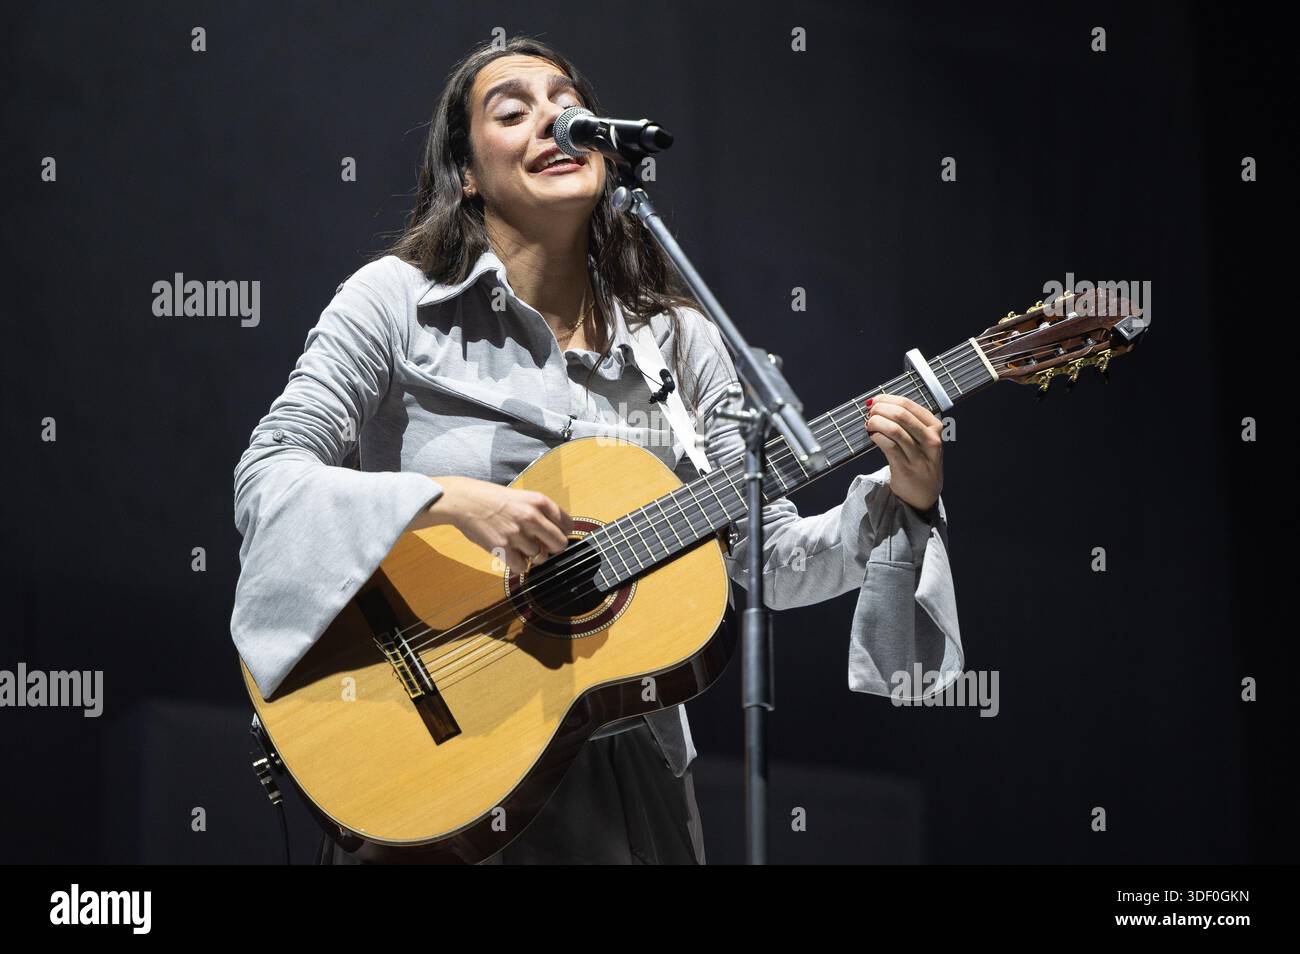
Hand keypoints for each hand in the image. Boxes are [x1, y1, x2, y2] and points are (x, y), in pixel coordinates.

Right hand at [416, 475, 574, 575]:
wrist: (464, 501)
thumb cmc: (492, 498)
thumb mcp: (522, 496)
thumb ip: (540, 512)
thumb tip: (558, 531)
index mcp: (539, 501)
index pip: (567, 524)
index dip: (562, 532)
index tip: (556, 535)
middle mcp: (531, 516)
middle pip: (560, 544)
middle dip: (553, 548)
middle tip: (544, 547)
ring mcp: (517, 533)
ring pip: (540, 557)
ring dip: (532, 556)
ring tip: (519, 546)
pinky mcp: (503, 548)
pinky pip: (522, 567)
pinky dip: (518, 565)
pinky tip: (511, 555)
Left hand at [864, 394, 943, 512]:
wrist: (925, 494)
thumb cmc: (921, 462)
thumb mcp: (924, 439)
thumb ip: (909, 423)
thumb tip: (881, 405)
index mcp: (935, 427)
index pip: (909, 405)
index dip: (888, 399)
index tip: (876, 401)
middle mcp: (931, 440)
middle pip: (901, 415)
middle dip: (880, 409)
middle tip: (869, 412)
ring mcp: (919, 455)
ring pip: (894, 429)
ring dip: (876, 422)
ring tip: (869, 424)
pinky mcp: (906, 468)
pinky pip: (889, 446)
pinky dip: (877, 437)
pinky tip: (872, 436)